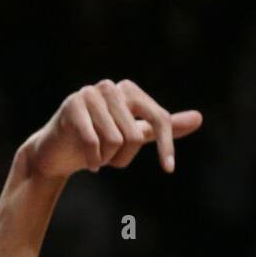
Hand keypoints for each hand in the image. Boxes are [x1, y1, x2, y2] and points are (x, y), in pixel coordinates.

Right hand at [21, 79, 201, 178]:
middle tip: (109, 160)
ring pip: (115, 140)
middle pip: (134, 135)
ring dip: (107, 160)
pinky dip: (94, 161)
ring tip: (96, 157)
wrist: (55, 153)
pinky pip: (94, 142)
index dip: (166, 145)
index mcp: (128, 90)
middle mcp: (110, 87)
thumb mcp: (133, 136)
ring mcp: (89, 94)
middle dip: (123, 157)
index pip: (158, 118)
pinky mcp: (71, 107)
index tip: (169, 169)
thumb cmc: (96, 143)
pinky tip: (89, 165)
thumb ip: (162, 127)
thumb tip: (199, 118)